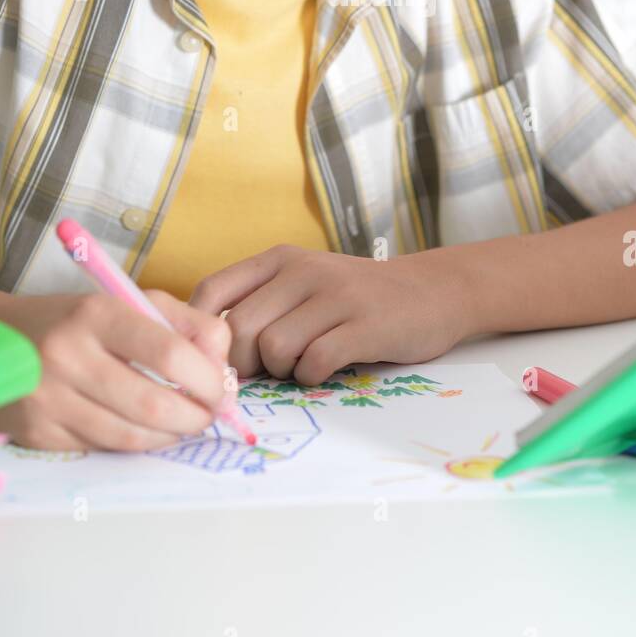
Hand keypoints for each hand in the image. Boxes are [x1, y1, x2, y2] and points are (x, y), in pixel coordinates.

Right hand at [0, 291, 231, 452]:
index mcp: (97, 313)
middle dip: (195, 417)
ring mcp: (48, 399)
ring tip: (182, 424)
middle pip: (152, 404)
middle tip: (208, 415)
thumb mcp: (130, 302)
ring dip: (169, 436)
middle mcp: (68, 355)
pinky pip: (103, 448)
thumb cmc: (78, 320)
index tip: (221, 390)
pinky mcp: (38, 434)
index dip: (207, 379)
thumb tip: (223, 368)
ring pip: (130, 435)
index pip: (169, 353)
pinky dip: (134, 443)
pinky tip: (144, 429)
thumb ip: (186, 325)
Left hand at [189, 245, 473, 384]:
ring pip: (274, 348)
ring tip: (304, 364)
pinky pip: (315, 362)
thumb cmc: (356, 299)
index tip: (217, 360)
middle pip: (238, 330)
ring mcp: (336, 295)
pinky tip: (325, 369)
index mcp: (279, 259)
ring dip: (283, 371)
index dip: (202, 334)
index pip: (212, 291)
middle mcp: (303, 270)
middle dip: (244, 365)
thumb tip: (205, 353)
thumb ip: (259, 305)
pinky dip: (312, 377)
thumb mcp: (302, 284)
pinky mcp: (365, 323)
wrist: (433, 291)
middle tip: (268, 371)